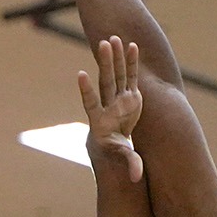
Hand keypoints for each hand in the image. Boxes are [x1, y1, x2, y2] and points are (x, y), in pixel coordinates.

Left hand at [78, 36, 143, 182]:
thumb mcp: (122, 161)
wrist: (114, 150)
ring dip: (116, 58)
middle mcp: (109, 106)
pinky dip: (132, 63)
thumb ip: (131, 165)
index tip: (80, 75)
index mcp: (101, 121)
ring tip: (114, 38)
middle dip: (106, 64)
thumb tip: (136, 178)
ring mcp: (119, 99)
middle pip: (106, 82)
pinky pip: (130, 76)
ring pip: (117, 75)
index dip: (86, 90)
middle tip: (104, 44)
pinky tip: (132, 45)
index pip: (91, 103)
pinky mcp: (130, 97)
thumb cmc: (115, 156)